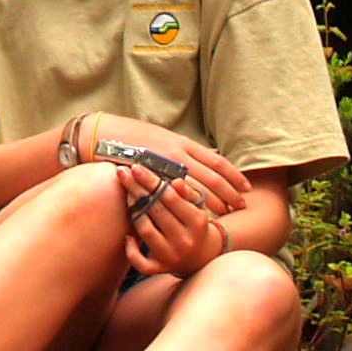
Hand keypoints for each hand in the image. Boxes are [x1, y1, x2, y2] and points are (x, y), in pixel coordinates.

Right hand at [78, 117, 251, 213]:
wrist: (105, 136)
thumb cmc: (136, 138)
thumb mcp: (166, 138)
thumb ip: (187, 149)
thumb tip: (212, 155)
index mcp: (184, 143)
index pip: (217, 161)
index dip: (234, 175)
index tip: (246, 187)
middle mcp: (179, 154)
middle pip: (213, 176)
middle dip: (230, 192)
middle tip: (243, 205)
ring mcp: (166, 166)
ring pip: (198, 187)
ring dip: (215, 201)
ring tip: (228, 213)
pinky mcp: (153, 178)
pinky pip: (175, 194)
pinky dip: (190, 204)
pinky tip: (198, 214)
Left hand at [117, 162, 233, 279]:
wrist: (202, 255)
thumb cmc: (195, 223)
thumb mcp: (198, 206)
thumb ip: (188, 192)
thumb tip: (176, 182)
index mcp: (196, 221)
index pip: (170, 197)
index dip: (152, 181)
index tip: (136, 167)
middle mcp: (185, 240)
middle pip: (155, 211)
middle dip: (137, 189)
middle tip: (122, 172)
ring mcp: (172, 256)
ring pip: (146, 232)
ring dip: (133, 211)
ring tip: (125, 193)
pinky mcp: (160, 269)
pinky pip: (142, 264)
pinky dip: (132, 252)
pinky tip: (127, 237)